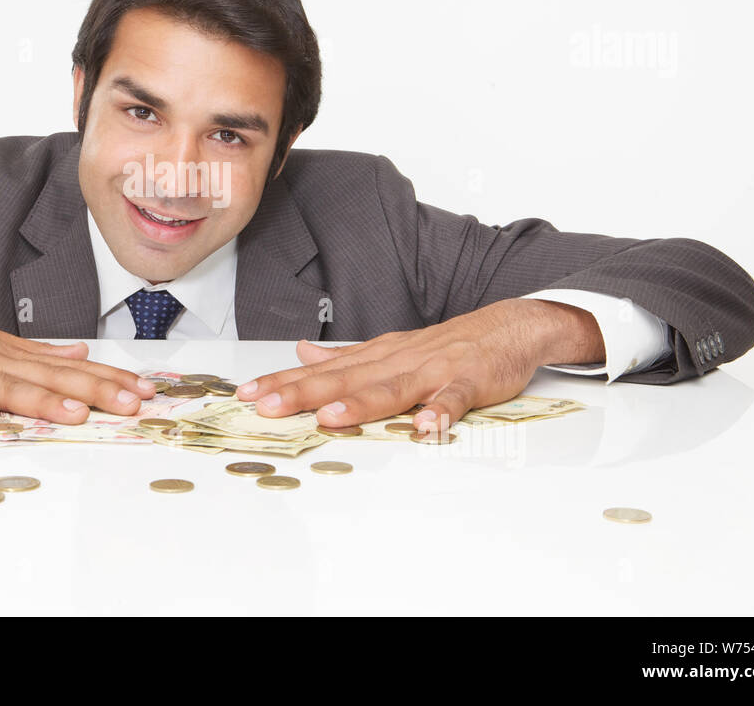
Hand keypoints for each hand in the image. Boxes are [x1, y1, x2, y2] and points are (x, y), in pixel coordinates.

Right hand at [0, 285, 152, 427]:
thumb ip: (37, 353)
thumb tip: (81, 354)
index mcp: (12, 353)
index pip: (69, 368)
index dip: (108, 379)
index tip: (144, 390)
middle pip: (50, 377)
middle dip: (94, 391)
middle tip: (131, 403)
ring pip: (7, 387)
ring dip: (41, 401)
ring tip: (73, 414)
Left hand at [235, 298, 602, 432]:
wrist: (507, 326)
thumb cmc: (445, 345)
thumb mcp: (388, 348)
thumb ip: (344, 357)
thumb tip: (300, 352)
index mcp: (376, 356)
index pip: (322, 371)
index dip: (282, 383)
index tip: (245, 394)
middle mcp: (396, 361)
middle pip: (344, 379)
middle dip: (303, 393)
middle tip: (265, 405)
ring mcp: (432, 371)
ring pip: (391, 388)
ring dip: (361, 403)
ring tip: (330, 418)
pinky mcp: (467, 382)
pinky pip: (453, 399)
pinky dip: (440, 411)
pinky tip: (425, 426)